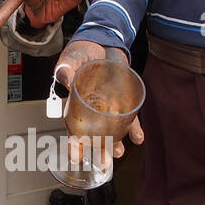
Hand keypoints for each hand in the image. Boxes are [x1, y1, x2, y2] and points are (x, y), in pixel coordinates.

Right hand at [54, 41, 144, 167]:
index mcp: (76, 106)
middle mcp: (93, 110)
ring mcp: (109, 107)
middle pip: (96, 136)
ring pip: (113, 130)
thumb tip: (67, 80)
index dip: (74, 144)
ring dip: (117, 143)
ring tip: (119, 152)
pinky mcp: (124, 101)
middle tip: (103, 163)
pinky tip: (138, 138)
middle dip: (99, 150)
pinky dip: (134, 129)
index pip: (74, 129)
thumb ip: (66, 70)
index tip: (75, 157)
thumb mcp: (69, 60)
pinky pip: (130, 118)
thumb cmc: (81, 54)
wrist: (101, 42)